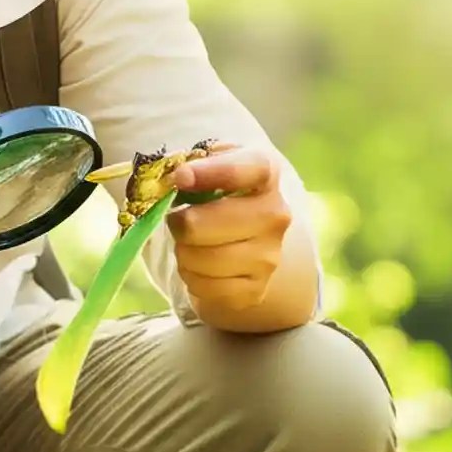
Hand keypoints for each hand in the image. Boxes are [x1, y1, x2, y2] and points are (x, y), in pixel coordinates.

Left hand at [166, 145, 291, 311]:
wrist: (242, 238)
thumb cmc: (216, 194)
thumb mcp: (208, 165)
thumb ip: (192, 162)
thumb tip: (178, 178)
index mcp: (265, 173)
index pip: (249, 168)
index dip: (211, 172)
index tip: (180, 177)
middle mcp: (275, 214)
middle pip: (200, 224)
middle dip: (178, 223)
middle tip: (177, 220)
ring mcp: (269, 256)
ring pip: (199, 259)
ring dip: (183, 252)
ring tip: (190, 243)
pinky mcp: (256, 289)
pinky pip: (205, 287)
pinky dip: (192, 278)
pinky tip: (200, 266)